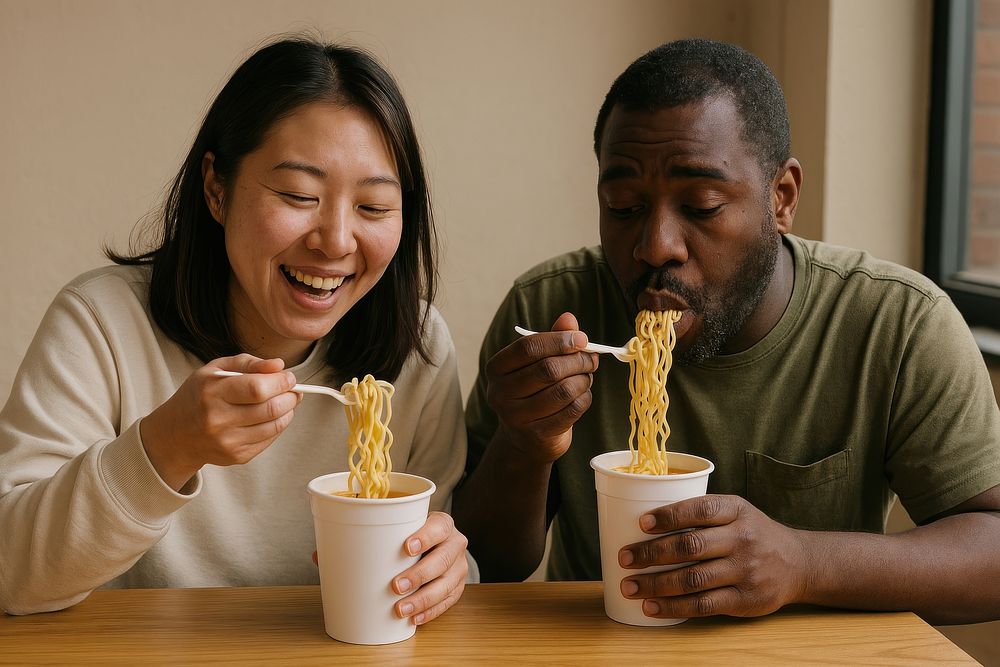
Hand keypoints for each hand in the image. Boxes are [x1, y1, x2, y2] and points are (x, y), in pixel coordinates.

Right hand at [140, 354, 300, 489]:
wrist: (176, 434)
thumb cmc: (200, 395)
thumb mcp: (216, 369)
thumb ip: (249, 363)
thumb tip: (280, 365)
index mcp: (212, 392)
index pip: (257, 388)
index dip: (281, 382)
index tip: (289, 377)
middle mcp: (218, 419)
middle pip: (271, 408)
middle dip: (291, 396)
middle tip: (293, 390)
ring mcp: (228, 441)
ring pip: (275, 425)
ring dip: (288, 411)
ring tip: (286, 401)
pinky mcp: (237, 456)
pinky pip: (270, 439)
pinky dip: (278, 425)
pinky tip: (271, 417)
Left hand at [391, 512, 468, 624]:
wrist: (436, 544)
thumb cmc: (414, 535)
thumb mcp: (407, 526)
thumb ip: (391, 532)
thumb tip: (351, 544)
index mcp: (444, 525)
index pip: (439, 528)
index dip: (425, 537)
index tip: (406, 548)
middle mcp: (455, 544)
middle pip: (443, 560)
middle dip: (419, 575)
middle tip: (396, 586)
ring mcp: (459, 567)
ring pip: (446, 585)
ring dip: (423, 599)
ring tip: (402, 609)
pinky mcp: (457, 587)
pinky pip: (447, 602)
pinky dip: (430, 612)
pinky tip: (414, 618)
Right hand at [485, 312, 598, 462]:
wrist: (526, 438)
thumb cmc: (533, 390)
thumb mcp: (537, 362)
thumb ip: (552, 339)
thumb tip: (569, 318)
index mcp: (496, 368)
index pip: (528, 347)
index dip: (558, 340)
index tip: (582, 339)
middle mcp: (500, 392)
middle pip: (548, 369)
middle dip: (577, 361)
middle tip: (591, 359)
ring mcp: (516, 417)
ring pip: (563, 390)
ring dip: (584, 380)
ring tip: (587, 377)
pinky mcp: (537, 434)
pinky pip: (571, 411)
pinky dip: (584, 399)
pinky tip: (583, 395)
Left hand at [617, 495, 807, 617]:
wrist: (799, 563)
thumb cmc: (753, 533)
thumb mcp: (736, 511)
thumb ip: (701, 514)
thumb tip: (645, 521)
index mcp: (736, 510)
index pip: (700, 510)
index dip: (669, 516)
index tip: (642, 523)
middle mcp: (742, 539)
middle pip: (690, 546)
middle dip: (651, 553)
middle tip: (625, 558)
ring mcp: (745, 571)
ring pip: (693, 579)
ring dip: (656, 584)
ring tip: (630, 586)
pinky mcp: (745, 599)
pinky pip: (703, 605)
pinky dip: (673, 607)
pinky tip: (652, 606)